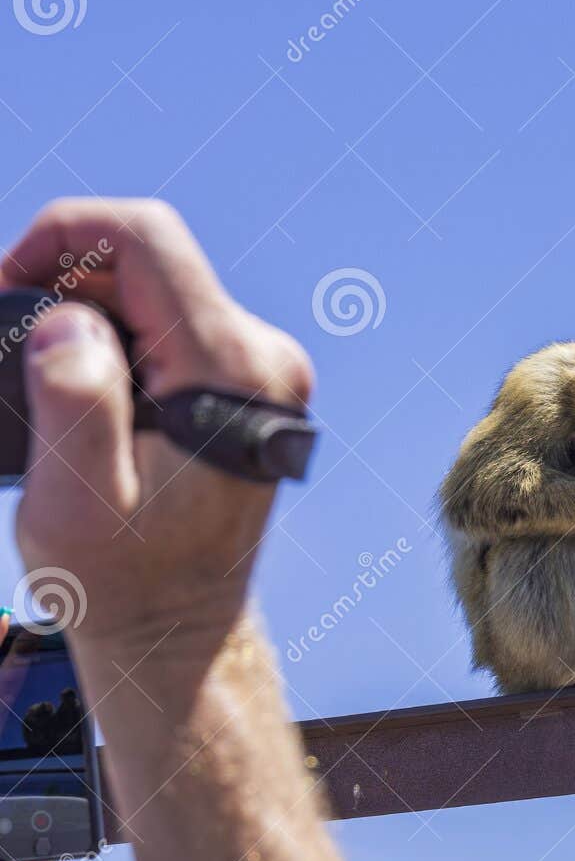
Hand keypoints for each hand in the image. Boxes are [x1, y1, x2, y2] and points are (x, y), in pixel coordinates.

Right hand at [0, 199, 313, 662]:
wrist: (179, 626)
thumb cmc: (127, 579)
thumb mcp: (78, 503)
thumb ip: (76, 404)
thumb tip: (72, 322)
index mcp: (233, 372)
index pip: (147, 238)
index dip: (61, 234)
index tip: (7, 286)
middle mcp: (263, 356)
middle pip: (150, 257)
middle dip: (66, 277)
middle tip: (14, 345)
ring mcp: (261, 367)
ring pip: (155, 286)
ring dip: (87, 310)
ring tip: (41, 375)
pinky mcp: (243, 381)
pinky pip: (168, 321)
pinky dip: (112, 334)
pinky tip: (80, 386)